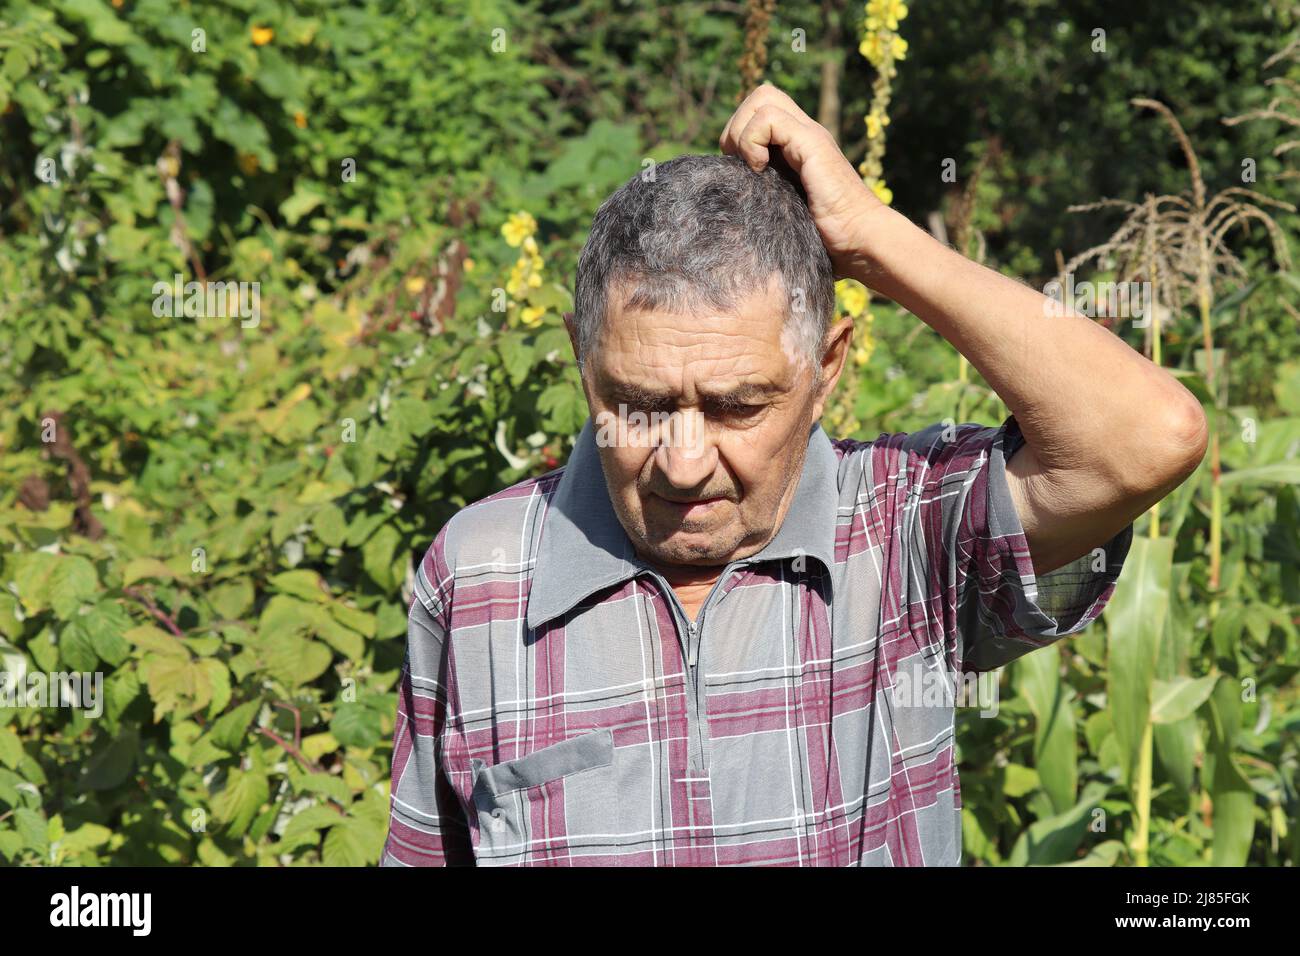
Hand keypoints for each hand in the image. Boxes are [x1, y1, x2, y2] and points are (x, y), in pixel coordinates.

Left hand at [718, 83, 889, 279]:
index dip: (738, 134)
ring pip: (763, 97)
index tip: (738, 171)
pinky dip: (752, 141)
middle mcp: (804, 134)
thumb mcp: (784, 213)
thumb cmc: (827, 240)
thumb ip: (765, 199)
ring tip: (751, 167)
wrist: (860, 240)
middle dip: (737, 127)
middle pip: (760, 95)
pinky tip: (760, 170)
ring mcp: (810, 135)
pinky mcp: (812, 143)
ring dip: (743, 132)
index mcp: (796, 146)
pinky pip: (769, 118)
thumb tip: (731, 211)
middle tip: (740, 166)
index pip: (759, 111)